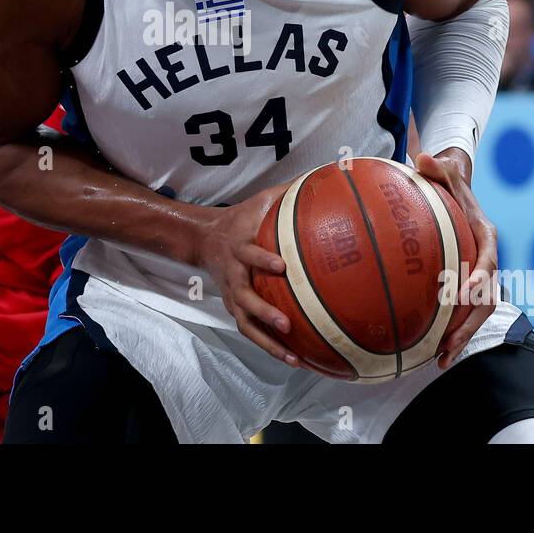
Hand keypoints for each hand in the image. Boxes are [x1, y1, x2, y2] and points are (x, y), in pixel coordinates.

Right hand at [194, 184, 299, 367]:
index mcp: (239, 246)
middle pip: (244, 297)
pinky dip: (270, 348)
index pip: (249, 254)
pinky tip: (296, 360)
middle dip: (263, 312)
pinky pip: (251, 332)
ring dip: (268, 342)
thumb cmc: (242, 217)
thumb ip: (291, 192)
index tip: (281, 266)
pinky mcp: (234, 309)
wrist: (203, 237)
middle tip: (286, 324)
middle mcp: (233, 275)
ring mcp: (232, 295)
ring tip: (293, 355)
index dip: (262, 260)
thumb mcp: (261, 200)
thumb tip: (329, 173)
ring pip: (246, 323)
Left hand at [414, 149, 497, 369]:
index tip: (463, 293)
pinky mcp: (465, 284)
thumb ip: (437, 166)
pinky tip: (428, 351)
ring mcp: (478, 275)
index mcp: (485, 235)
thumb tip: (423, 159)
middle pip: (486, 297)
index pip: (487, 260)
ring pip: (477, 312)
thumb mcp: (444, 170)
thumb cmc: (447, 181)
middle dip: (471, 323)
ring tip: (440, 359)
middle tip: (449, 343)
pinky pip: (461, 312)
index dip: (478, 278)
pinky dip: (449, 331)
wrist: (455, 191)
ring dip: (461, 337)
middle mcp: (487, 259)